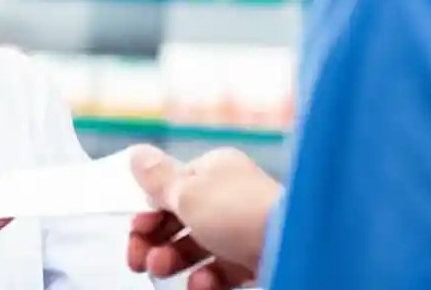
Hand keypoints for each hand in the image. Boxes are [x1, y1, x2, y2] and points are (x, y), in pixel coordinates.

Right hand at [126, 146, 281, 288]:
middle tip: (141, 261)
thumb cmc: (238, 212)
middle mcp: (228, 197)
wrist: (295, 247)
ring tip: (163, 272)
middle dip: (156, 242)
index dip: (149, 212)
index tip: (136, 234)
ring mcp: (243, 230)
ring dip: (175, 262)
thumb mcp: (187, 192)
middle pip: (181, 221)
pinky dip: (205, 280)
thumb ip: (157, 178)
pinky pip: (222, 270)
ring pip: (198, 248)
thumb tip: (137, 154)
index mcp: (213, 172)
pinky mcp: (255, 259)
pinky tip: (199, 285)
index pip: (172, 189)